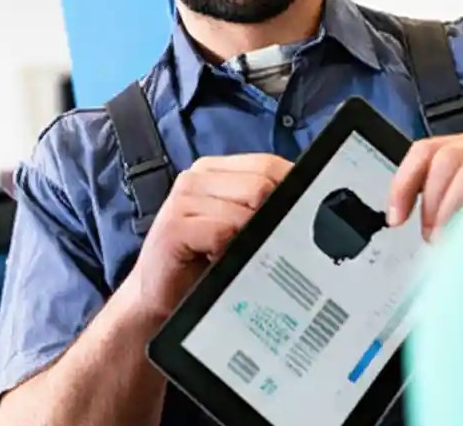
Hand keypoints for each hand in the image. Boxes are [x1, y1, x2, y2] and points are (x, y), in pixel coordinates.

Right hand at [120, 154, 291, 320]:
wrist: (154, 298)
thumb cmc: (201, 264)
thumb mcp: (236, 229)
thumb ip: (261, 207)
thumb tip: (308, 201)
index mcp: (214, 171)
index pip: (268, 164)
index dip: (293, 187)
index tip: (306, 215)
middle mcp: (196, 178)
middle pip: (262, 183)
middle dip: (274, 217)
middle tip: (268, 246)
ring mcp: (182, 199)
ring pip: (246, 209)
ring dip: (251, 241)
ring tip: (237, 259)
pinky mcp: (174, 227)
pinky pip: (224, 231)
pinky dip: (230, 252)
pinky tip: (219, 263)